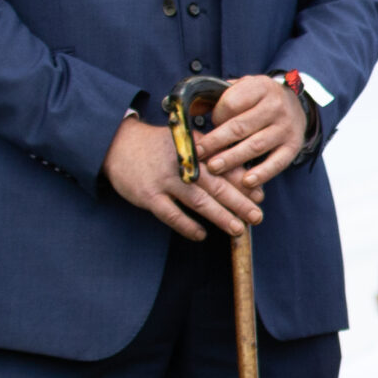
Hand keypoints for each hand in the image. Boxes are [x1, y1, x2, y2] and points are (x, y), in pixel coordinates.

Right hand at [103, 116, 263, 240]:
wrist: (117, 143)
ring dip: (220, 217)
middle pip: (216, 185)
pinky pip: (171, 214)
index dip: (244, 182)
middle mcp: (182, 163)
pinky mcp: (148, 195)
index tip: (260, 196)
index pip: (225, 166)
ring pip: (198, 201)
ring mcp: (164, 180)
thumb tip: (246, 179)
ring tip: (237, 230)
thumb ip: (214, 157)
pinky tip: (201, 235)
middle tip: (257, 217)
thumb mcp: (187, 143)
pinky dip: (187, 226)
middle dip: (240, 203)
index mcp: (195, 148)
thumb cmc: (160, 147)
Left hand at [198, 75, 309, 193]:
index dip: (216, 116)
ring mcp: (286, 128)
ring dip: (232, 159)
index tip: (207, 125)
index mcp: (260, 87)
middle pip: (240, 127)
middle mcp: (275, 106)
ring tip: (213, 168)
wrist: (296, 104)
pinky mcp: (293, 146)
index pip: (231, 103)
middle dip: (216, 142)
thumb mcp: (242, 87)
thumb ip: (218, 97)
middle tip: (198, 153)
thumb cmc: (259, 99)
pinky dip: (262, 173)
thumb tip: (191, 110)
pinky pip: (277, 163)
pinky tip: (246, 182)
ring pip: (255, 146)